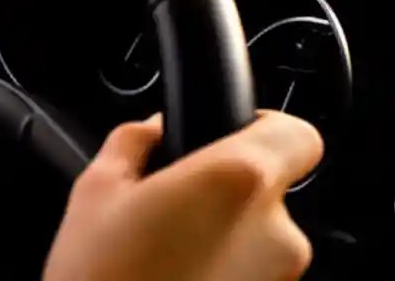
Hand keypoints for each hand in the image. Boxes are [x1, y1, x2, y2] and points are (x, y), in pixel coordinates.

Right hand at [44, 111, 322, 280]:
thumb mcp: (96, 191)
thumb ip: (135, 141)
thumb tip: (152, 131)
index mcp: (237, 181)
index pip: (298, 134)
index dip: (265, 129)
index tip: (232, 136)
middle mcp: (276, 233)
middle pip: (269, 191)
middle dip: (225, 194)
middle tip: (170, 208)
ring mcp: (278, 280)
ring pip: (261, 239)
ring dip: (225, 239)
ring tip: (165, 254)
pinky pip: (251, 275)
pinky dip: (224, 273)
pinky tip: (176, 280)